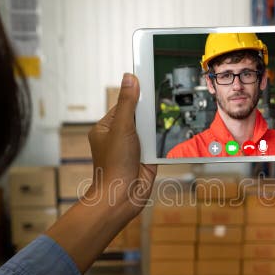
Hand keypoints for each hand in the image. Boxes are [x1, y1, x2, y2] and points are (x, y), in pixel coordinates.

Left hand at [84, 73, 156, 217]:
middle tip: (161, 106)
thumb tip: (129, 78)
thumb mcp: (121, 128)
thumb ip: (128, 103)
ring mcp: (133, 148)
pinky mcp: (146, 158)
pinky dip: (163, 141)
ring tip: (164, 124)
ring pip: (150, 130)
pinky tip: (169, 137)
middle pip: (140, 116)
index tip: (150, 85)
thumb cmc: (113, 165)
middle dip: (150, 114)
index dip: (137, 97)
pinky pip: (157, 143)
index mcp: (106, 128)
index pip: (125, 105)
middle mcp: (119, 137)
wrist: (122, 196)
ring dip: (157, 129)